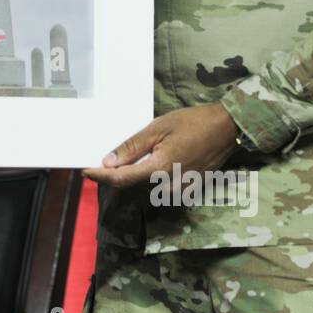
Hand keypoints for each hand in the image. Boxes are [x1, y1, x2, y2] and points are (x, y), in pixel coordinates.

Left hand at [82, 104, 238, 189]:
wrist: (228, 129)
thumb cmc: (193, 123)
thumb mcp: (158, 128)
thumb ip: (132, 148)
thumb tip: (108, 162)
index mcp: (159, 169)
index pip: (121, 179)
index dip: (100, 177)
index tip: (85, 171)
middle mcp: (169, 185)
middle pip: (132, 186)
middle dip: (115, 176)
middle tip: (100, 163)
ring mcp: (181, 189)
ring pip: (146, 188)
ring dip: (133, 177)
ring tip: (122, 162)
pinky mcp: (189, 188)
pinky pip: (162, 187)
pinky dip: (150, 178)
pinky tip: (148, 163)